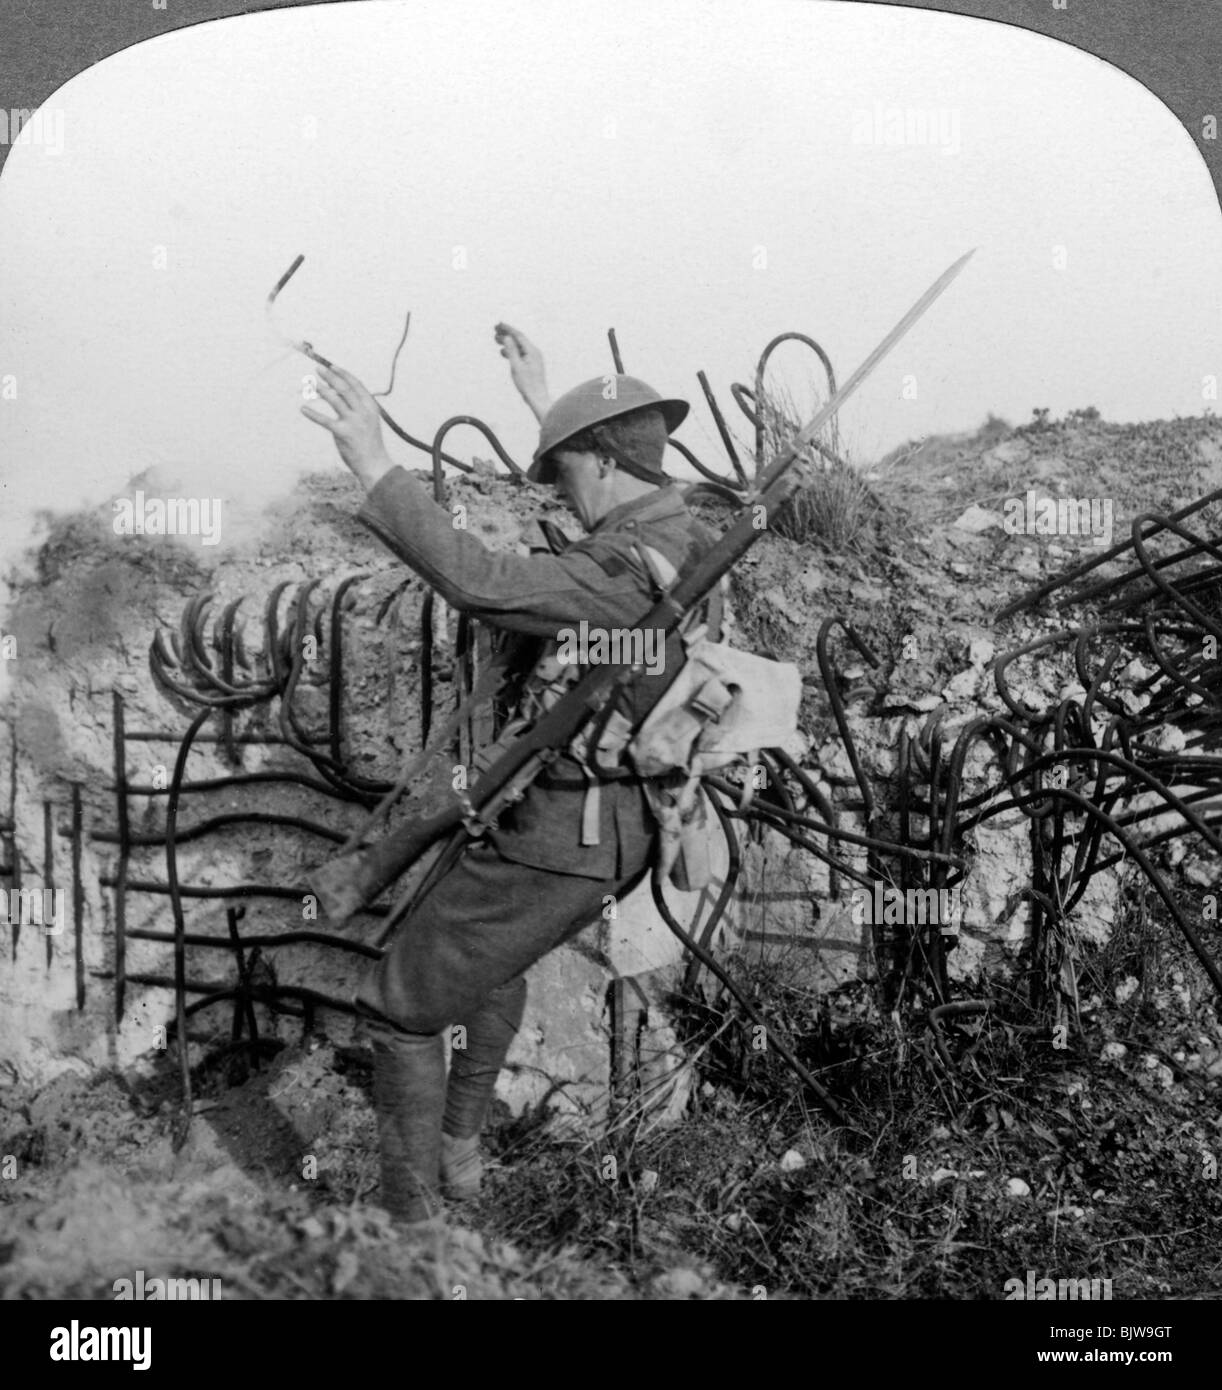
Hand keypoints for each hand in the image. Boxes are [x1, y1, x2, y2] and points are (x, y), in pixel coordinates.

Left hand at [300, 364, 394, 489]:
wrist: (374, 464)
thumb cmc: (370, 443)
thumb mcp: (368, 421)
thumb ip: (356, 407)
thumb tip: (337, 393)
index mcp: (371, 407)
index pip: (356, 385)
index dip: (344, 374)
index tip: (332, 366)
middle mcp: (363, 412)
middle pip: (344, 388)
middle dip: (330, 376)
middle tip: (318, 369)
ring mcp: (353, 422)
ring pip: (335, 400)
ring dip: (321, 390)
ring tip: (311, 383)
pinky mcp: (343, 433)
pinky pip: (325, 421)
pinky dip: (313, 414)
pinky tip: (303, 409)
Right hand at [494, 322, 550, 421]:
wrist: (537, 397)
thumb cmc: (527, 384)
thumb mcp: (516, 366)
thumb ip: (511, 350)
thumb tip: (507, 337)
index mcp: (532, 351)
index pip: (518, 335)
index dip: (508, 329)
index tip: (498, 325)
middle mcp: (534, 352)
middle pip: (519, 339)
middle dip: (507, 334)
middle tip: (495, 330)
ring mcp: (534, 358)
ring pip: (519, 347)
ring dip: (508, 343)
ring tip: (496, 340)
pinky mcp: (531, 364)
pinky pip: (520, 354)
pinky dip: (511, 352)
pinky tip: (503, 352)